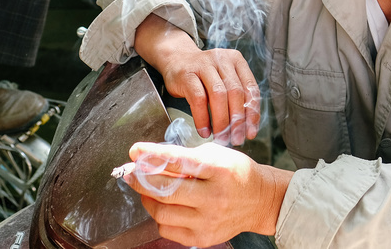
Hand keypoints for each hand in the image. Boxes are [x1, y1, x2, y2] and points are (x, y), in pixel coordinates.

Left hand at [123, 142, 290, 246]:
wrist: (260, 201)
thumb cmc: (236, 173)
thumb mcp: (216, 155)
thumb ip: (185, 157)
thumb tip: (151, 161)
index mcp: (219, 170)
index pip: (179, 162)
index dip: (153, 156)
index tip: (135, 151)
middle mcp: (214, 198)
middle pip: (166, 191)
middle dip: (142, 180)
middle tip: (130, 172)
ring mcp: (208, 221)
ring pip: (162, 213)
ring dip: (149, 199)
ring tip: (150, 190)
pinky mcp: (203, 238)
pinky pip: (168, 229)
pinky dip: (160, 216)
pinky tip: (166, 206)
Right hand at [135, 16, 260, 144]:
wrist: (177, 60)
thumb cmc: (204, 75)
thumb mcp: (224, 79)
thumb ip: (236, 96)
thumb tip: (246, 127)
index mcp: (236, 60)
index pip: (250, 88)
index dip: (252, 113)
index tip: (250, 132)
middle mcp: (222, 59)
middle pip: (236, 93)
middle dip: (237, 120)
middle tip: (236, 139)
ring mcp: (204, 65)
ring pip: (218, 96)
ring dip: (221, 121)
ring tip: (221, 137)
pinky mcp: (187, 75)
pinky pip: (198, 99)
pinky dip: (202, 119)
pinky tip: (204, 131)